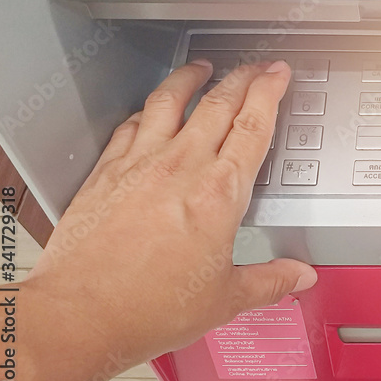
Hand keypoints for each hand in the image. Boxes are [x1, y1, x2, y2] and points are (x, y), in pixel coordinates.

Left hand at [23, 60, 316, 367]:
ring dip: (189, 78)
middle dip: (242, 77)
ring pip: (169, 102)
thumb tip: (299, 277)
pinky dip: (144, 110)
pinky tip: (146, 110)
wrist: (81, 314)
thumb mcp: (225, 300)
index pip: (254, 126)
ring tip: (200, 68)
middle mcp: (182, 167)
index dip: (270, 93)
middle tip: (255, 66)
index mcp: (220, 194)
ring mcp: (141, 164)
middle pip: (219, 103)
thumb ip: (269, 281)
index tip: (278, 75)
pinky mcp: (106, 172)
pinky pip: (129, 125)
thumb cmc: (148, 307)